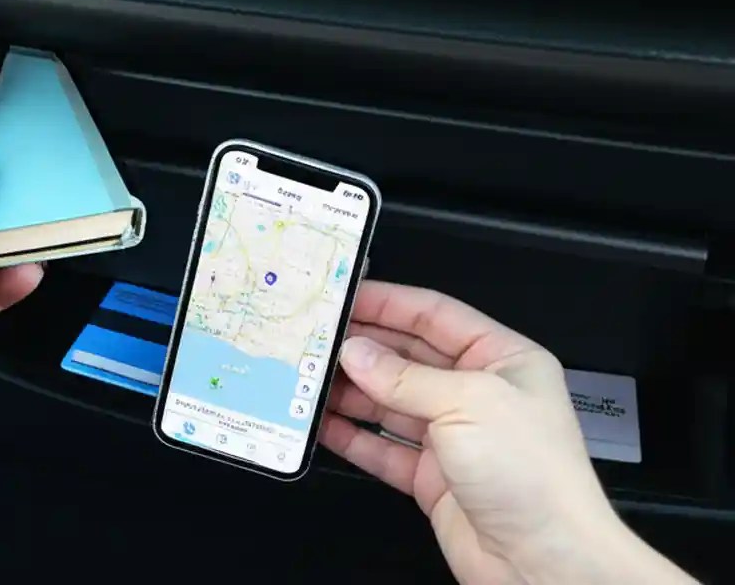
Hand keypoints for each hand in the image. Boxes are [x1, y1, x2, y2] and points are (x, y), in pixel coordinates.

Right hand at [321, 281, 692, 584]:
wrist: (545, 561)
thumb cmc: (537, 477)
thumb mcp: (468, 403)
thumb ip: (405, 377)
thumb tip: (358, 353)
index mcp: (503, 360)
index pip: (436, 315)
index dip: (389, 303)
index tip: (347, 297)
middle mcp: (478, 394)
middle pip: (407, 358)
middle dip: (362, 349)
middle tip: (317, 340)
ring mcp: (454, 437)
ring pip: (389, 403)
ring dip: (350, 392)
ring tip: (310, 380)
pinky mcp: (433, 477)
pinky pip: (382, 448)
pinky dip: (351, 436)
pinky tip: (324, 425)